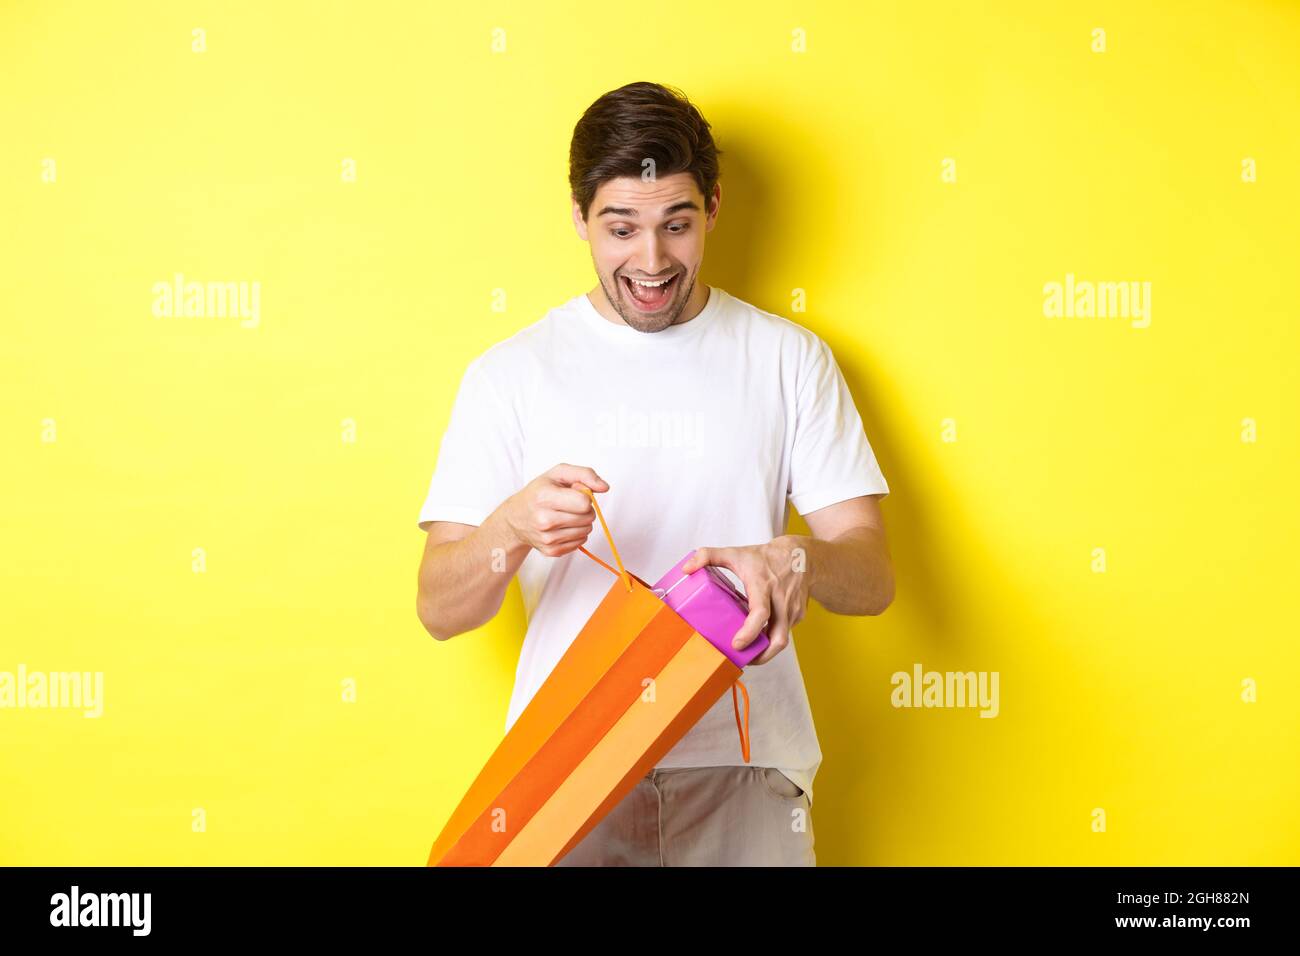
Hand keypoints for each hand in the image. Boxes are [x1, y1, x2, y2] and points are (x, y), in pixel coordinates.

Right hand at [503, 463, 608, 556]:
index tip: (574, 494)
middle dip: (585, 510)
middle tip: (570, 505)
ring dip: (582, 522)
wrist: (516, 517)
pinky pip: (580, 543)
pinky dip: (576, 534)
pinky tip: (563, 527)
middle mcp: (544, 520)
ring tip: (566, 515)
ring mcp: (547, 538)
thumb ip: (585, 474)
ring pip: (586, 531)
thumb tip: (605, 487)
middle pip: (588, 518)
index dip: (585, 497)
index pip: (584, 503)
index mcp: (544, 497)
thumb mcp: (558, 473)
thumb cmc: (539, 492)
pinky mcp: (551, 551)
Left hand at [679, 536, 808, 664]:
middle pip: (778, 638)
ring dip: (767, 650)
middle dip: (762, 656)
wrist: (801, 555)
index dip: (749, 633)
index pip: (760, 613)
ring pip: (782, 640)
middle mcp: (780, 600)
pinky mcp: (798, 615)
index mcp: (763, 586)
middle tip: (744, 660)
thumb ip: (708, 556)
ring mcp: (792, 609)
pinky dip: (773, 638)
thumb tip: (686, 568)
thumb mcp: (735, 552)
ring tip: (750, 653)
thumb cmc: (765, 557)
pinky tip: (761, 635)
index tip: (736, 644)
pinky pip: (785, 632)